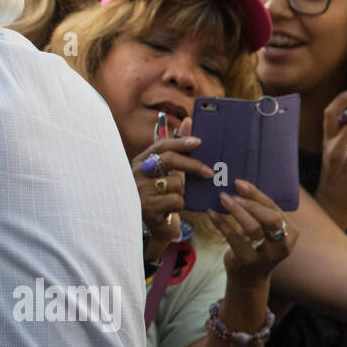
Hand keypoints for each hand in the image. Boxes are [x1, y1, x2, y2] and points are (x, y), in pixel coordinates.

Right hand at [130, 116, 211, 261]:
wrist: (147, 226)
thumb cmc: (159, 194)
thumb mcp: (166, 171)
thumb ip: (177, 147)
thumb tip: (189, 120)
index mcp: (141, 160)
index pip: (161, 146)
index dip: (180, 142)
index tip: (198, 142)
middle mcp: (137, 173)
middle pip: (168, 161)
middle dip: (192, 165)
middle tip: (209, 172)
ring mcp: (140, 190)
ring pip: (176, 184)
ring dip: (182, 192)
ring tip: (174, 198)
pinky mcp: (147, 207)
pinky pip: (176, 200)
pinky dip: (179, 206)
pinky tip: (170, 209)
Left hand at [206, 178, 295, 288]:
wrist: (249, 277)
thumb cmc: (257, 245)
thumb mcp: (265, 230)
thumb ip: (260, 211)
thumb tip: (241, 184)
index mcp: (290, 233)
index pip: (275, 209)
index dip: (257, 195)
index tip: (240, 183)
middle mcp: (282, 244)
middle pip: (270, 219)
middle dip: (251, 204)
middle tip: (231, 194)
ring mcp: (266, 254)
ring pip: (253, 228)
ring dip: (236, 211)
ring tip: (222, 199)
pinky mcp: (247, 260)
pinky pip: (233, 238)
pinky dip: (221, 223)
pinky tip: (211, 213)